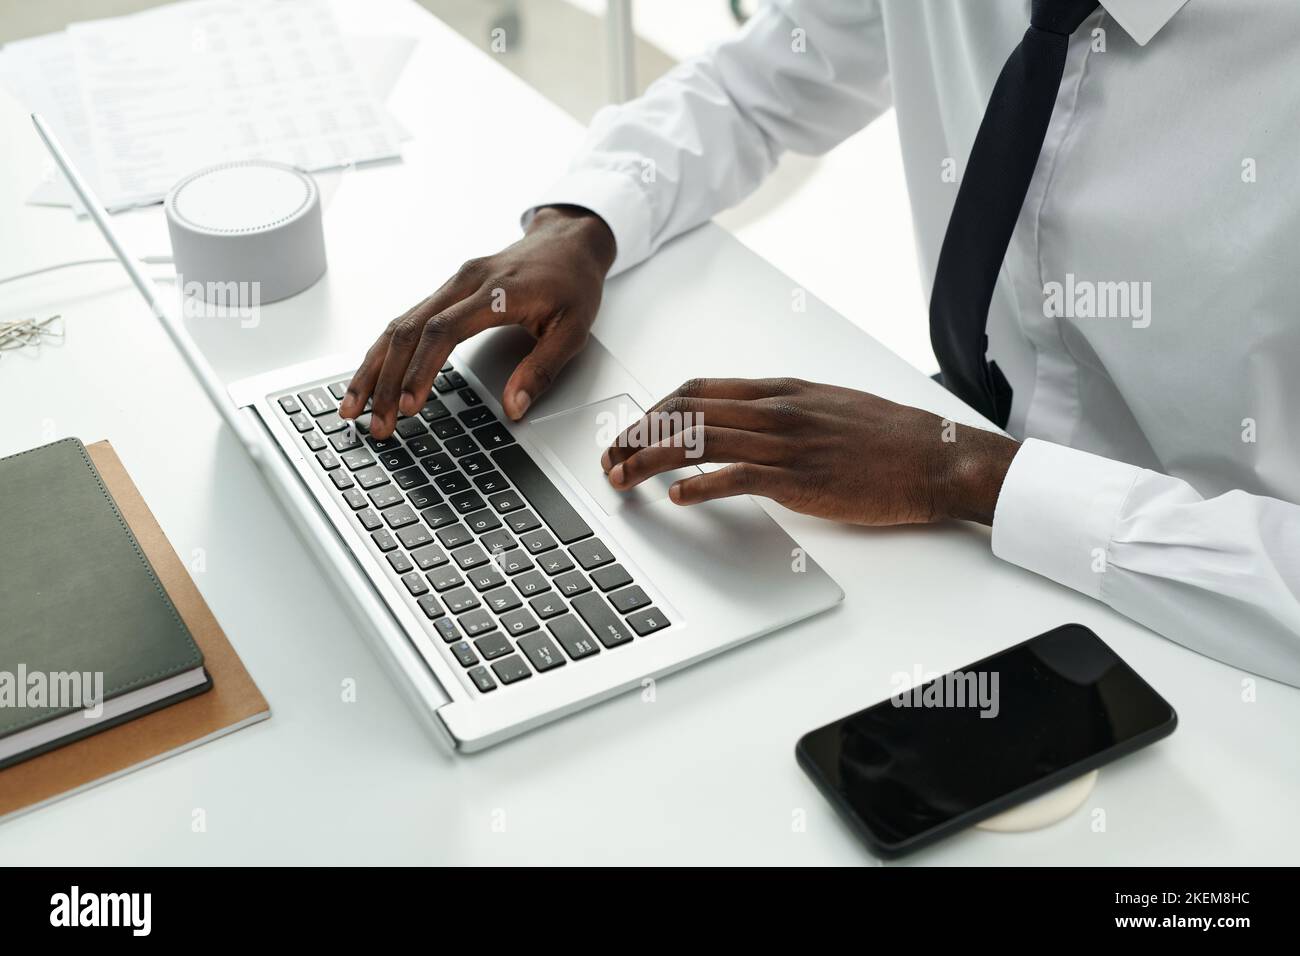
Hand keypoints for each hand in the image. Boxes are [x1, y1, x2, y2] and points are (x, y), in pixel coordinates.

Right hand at [339, 205, 615, 437]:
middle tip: (377, 424)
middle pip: (409, 330)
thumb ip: (543, 370)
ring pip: (398, 325)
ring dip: (373, 369)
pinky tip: (370, 379)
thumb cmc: (572, 284)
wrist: (567, 241)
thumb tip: (514, 409)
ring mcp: (451, 285)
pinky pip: (406, 322)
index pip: (444, 331)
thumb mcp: (574, 330)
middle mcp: (465, 283)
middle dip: (386, 381)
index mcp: (496, 291)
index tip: (409, 405)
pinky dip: (384, 353)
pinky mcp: (446, 292)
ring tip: (354, 408)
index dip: (421, 369)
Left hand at [601, 377, 1021, 525]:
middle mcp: (775, 410)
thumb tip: (742, 421)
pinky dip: (700, 486)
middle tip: (612, 458)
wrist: (935, 456)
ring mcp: (786, 443)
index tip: (632, 431)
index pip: (697, 390)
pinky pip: (737, 477)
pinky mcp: (800, 478)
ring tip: (624, 478)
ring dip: (652, 460)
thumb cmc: (887, 436)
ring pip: (700, 441)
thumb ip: (781, 410)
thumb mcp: (826, 405)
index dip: (655, 410)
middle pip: (686, 413)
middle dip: (638, 435)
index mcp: (779, 390)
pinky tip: (677, 498)